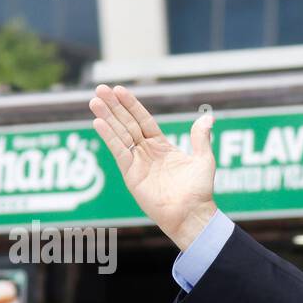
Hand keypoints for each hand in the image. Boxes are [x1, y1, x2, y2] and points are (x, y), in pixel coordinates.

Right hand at [89, 84, 217, 250]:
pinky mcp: (131, 174)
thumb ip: (201, 137)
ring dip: (107, 118)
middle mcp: (147, 153)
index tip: (119, 90)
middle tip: (100, 88)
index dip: (132, 105)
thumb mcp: (203, 159)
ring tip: (94, 101)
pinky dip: (109, 137)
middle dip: (114, 107)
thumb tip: (208, 116)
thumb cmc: (200, 191)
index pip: (143, 120)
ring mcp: (138, 163)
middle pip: (127, 124)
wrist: (192, 214)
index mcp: (162, 147)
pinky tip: (98, 122)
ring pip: (120, 135)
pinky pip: (119, 152)